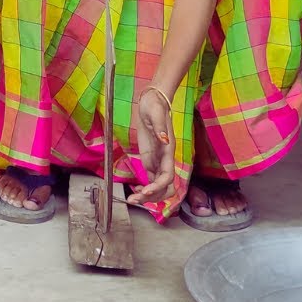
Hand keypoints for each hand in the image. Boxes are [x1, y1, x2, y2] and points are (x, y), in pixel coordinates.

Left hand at [126, 87, 176, 205]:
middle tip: (136, 200)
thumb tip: (164, 139)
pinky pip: (150, 178)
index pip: (167, 176)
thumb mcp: (156, 114)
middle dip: (153, 196)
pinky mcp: (150, 159)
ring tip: (133, 199)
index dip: (159, 186)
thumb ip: (160, 127)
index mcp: (168, 151)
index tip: (146, 191)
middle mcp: (164, 159)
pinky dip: (145, 188)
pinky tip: (135, 190)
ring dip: (148, 195)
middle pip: (165, 186)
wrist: (152, 101)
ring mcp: (157, 160)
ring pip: (157, 185)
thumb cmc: (155, 107)